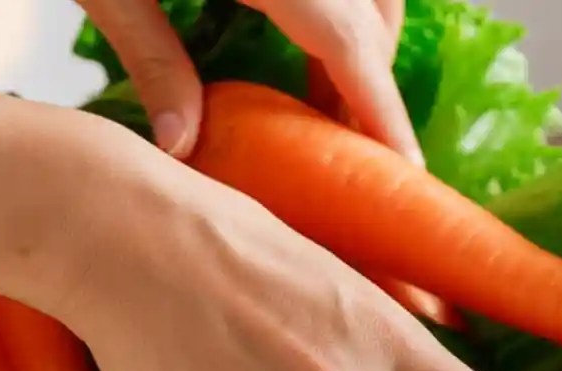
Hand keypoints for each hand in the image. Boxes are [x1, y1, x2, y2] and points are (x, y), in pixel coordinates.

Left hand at [77, 0, 421, 163]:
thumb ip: (153, 61)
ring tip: (328, 98)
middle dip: (372, 85)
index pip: (352, 46)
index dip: (383, 111)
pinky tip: (309, 40)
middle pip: (373, 19)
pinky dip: (344, 10)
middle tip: (351, 147)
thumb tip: (183, 145)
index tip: (408, 164)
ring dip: (363, 44)